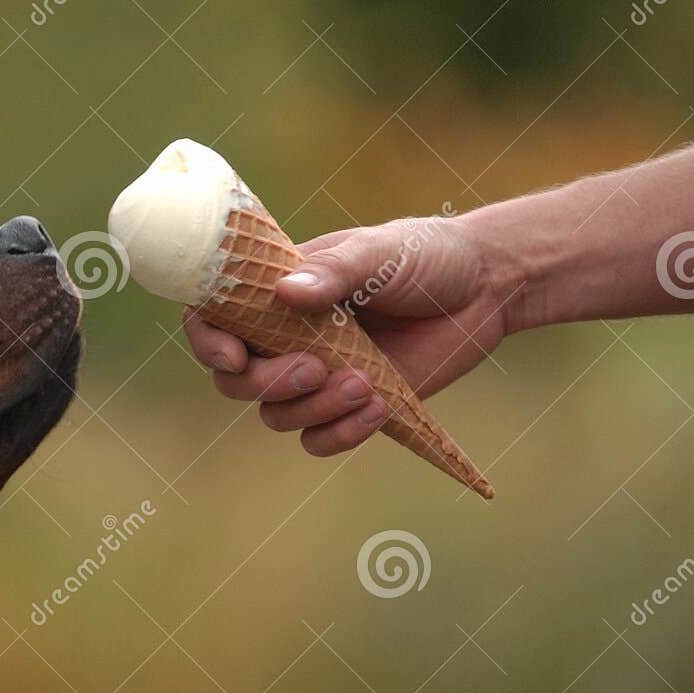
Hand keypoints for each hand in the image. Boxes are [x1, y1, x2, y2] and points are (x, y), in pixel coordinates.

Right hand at [183, 214, 513, 456]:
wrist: (486, 287)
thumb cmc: (425, 255)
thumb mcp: (380, 251)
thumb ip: (335, 272)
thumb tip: (286, 294)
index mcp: (275, 293)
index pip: (213, 319)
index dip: (207, 342)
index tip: (233, 356)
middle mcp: (286, 338)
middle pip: (237, 380)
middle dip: (266, 383)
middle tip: (316, 368)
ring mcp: (317, 375)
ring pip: (277, 415)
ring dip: (314, 408)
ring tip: (366, 384)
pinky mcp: (351, 407)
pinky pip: (318, 440)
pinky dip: (341, 434)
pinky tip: (379, 408)